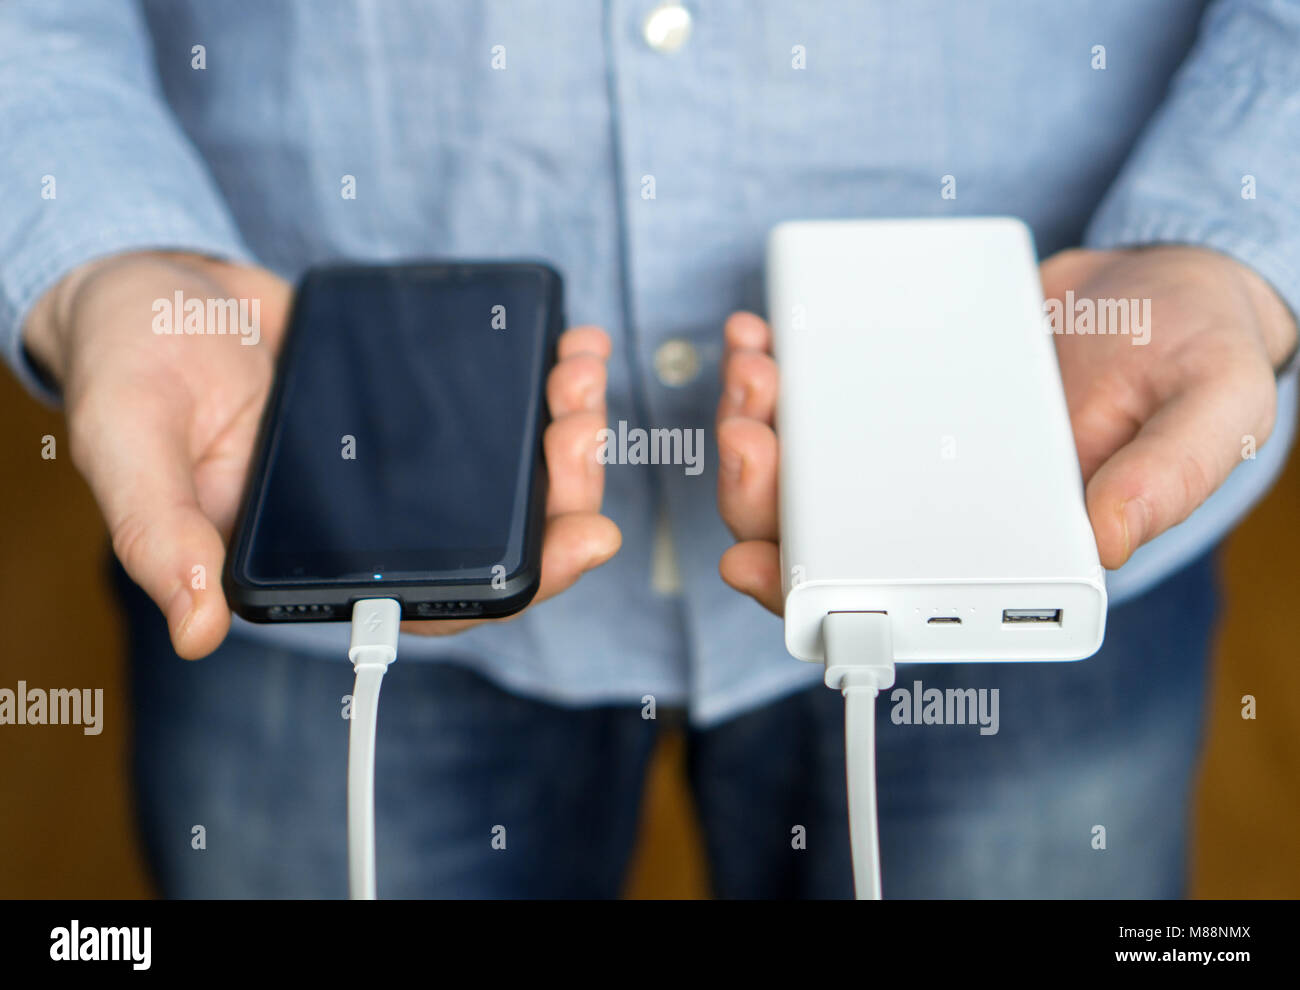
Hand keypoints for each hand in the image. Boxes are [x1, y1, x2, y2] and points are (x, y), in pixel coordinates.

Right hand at [24, 252, 619, 656]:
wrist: (153, 291)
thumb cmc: (132, 375)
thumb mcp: (131, 452)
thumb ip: (161, 537)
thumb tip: (196, 633)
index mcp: (316, 557)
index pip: (434, 597)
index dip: (520, 583)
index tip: (586, 538)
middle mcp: (373, 519)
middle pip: (498, 534)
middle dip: (561, 492)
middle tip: (584, 432)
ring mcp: (404, 459)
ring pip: (510, 472)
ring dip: (562, 433)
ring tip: (580, 376)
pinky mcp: (418, 399)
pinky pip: (493, 403)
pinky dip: (540, 374)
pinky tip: (572, 343)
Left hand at [716, 246, 1296, 613]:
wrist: (1165, 285)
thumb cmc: (1193, 359)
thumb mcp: (1211, 411)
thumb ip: (1169, 476)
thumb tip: (1107, 539)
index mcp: (1006, 550)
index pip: (893, 600)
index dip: (811, 600)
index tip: (752, 563)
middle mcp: (942, 511)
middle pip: (815, 535)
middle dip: (759, 492)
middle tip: (749, 432)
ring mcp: (909, 452)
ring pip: (798, 470)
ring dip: (753, 427)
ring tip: (755, 364)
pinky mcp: (893, 393)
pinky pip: (815, 397)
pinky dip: (778, 371)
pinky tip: (763, 336)